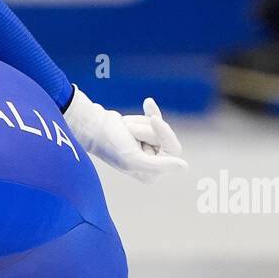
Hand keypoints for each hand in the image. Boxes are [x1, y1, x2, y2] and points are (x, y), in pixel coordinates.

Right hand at [62, 86, 187, 183]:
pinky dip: (151, 111)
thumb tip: (184, 167)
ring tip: (125, 129)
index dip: (164, 133)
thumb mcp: (135, 159)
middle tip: (130, 131)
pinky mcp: (144, 134)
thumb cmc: (111, 145)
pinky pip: (156, 119)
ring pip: (159, 128)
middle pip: (167, 137)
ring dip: (142, 123)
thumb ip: (160, 165)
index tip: (154, 120)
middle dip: (149, 128)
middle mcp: (152, 164)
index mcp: (152, 175)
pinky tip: (147, 103)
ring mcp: (148, 149)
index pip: (173, 150)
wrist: (94, 127)